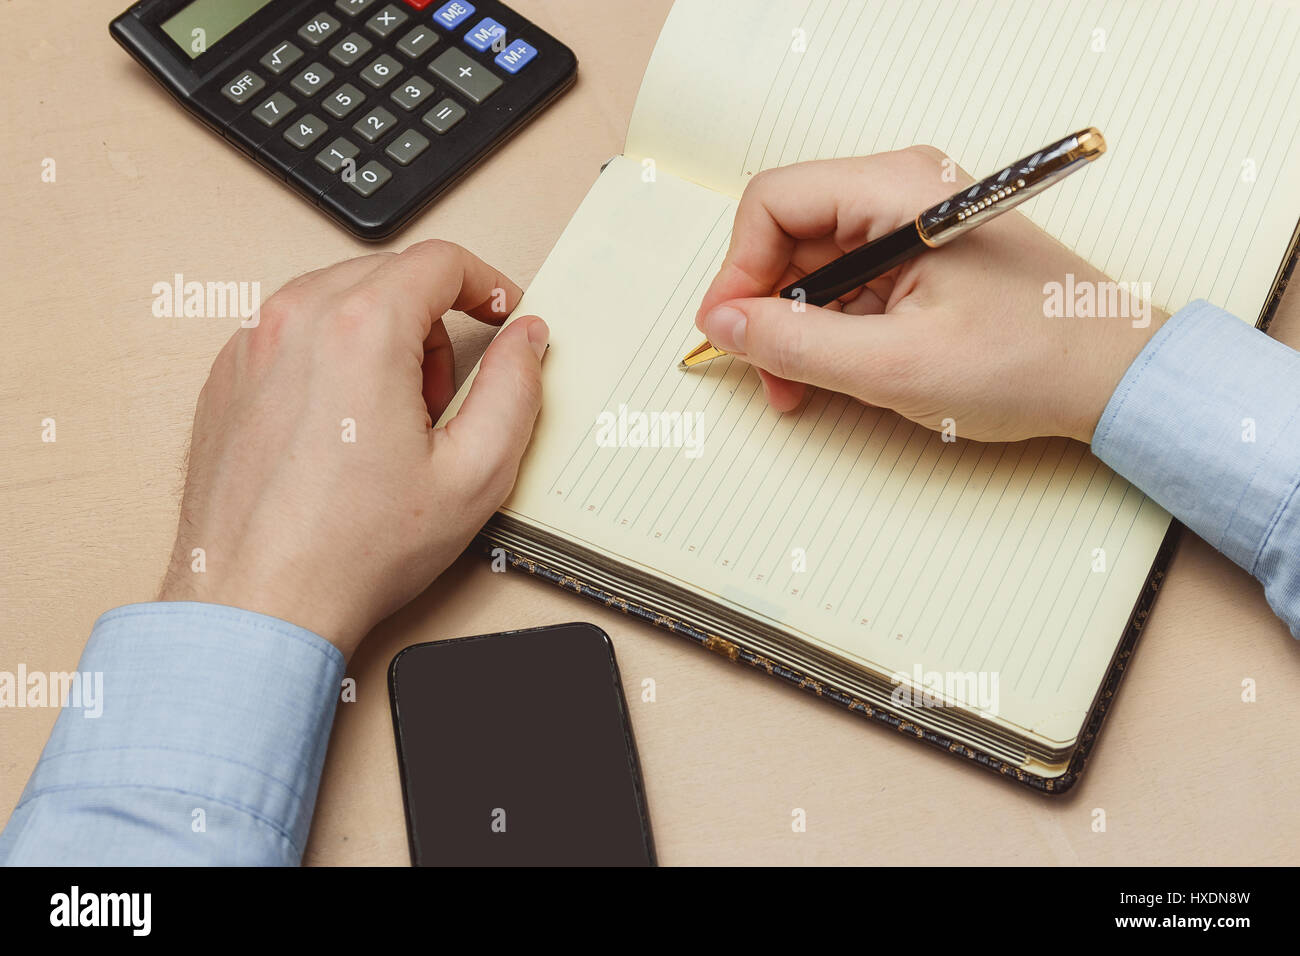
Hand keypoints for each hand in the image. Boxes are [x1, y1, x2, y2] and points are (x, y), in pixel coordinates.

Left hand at [158, 240, 548, 657]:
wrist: (257, 602)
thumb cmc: (352, 549)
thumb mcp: (474, 473)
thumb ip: (516, 389)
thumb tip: (526, 339)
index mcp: (360, 330)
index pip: (440, 261)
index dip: (487, 284)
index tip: (502, 314)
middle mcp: (295, 320)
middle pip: (390, 276)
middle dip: (434, 322)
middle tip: (444, 397)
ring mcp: (250, 345)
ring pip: (339, 300)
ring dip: (381, 337)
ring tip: (391, 418)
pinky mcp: (226, 375)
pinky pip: (294, 334)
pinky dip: (331, 358)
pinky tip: (343, 428)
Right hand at [694, 148, 1167, 443]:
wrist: (1111, 378)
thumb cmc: (1030, 360)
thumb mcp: (895, 365)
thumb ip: (797, 344)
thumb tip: (725, 326)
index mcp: (897, 191)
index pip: (774, 203)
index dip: (737, 271)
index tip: (729, 332)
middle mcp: (900, 192)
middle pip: (788, 235)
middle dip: (763, 308)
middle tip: (764, 373)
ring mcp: (909, 224)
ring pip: (811, 266)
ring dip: (792, 328)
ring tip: (798, 387)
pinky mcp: (918, 258)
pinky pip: (846, 285)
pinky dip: (827, 330)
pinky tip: (831, 374)